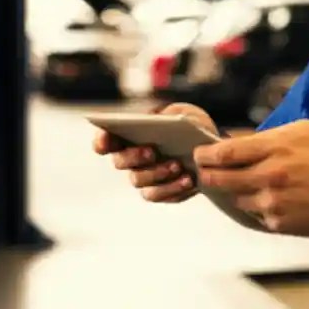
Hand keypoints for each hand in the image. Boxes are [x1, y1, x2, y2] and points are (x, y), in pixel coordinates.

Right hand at [91, 103, 216, 203]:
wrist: (207, 148)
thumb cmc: (188, 126)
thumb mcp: (182, 113)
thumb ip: (170, 114)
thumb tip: (164, 119)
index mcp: (127, 136)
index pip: (104, 141)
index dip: (101, 141)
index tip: (105, 140)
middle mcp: (129, 159)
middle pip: (120, 162)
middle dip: (134, 157)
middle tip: (151, 152)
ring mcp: (143, 177)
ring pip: (138, 181)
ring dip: (157, 173)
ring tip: (177, 165)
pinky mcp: (159, 192)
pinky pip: (160, 195)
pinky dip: (174, 188)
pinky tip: (188, 180)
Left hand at [192, 119, 308, 236]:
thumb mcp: (305, 130)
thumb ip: (273, 135)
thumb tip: (245, 142)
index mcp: (275, 149)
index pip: (226, 153)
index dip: (206, 155)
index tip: (199, 155)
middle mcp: (270, 176)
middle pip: (221, 179)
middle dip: (207, 176)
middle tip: (203, 173)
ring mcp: (273, 203)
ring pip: (236, 200)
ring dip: (234, 193)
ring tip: (242, 185)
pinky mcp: (280, 224)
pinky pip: (257, 215)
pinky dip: (257, 208)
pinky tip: (269, 199)